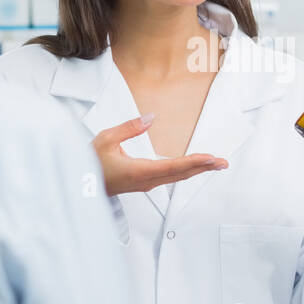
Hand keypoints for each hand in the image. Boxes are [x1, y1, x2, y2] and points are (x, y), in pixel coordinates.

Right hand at [93, 115, 227, 196]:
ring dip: (198, 170)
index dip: (194, 163)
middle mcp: (145, 181)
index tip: (211, 159)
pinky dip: (186, 170)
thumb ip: (129, 127)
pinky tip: (195, 167)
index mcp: (138, 172)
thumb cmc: (89, 163)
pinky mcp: (144, 182)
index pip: (172, 167)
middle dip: (204, 167)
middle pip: (180, 174)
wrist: (79, 184)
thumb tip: (150, 118)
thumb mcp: (106, 139)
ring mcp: (146, 183)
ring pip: (177, 177)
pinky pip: (170, 177)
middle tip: (224, 163)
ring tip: (216, 164)